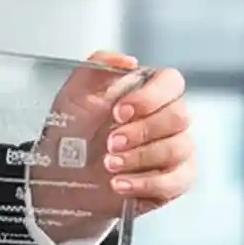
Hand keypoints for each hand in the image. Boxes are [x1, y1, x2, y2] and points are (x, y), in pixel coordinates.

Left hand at [89, 51, 194, 215]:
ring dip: (139, 158)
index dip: (149, 98)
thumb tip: (127, 60)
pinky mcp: (176, 180)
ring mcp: (176, 149)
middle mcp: (168, 118)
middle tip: (110, 142)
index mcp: (149, 91)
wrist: (64, 175)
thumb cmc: (73, 133)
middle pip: (179, 117)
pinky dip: (146, 184)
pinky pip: (177, 182)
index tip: (119, 112)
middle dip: (141, 131)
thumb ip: (98, 66)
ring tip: (108, 164)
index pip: (171, 82)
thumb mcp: (75, 94)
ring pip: (178, 148)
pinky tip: (120, 184)